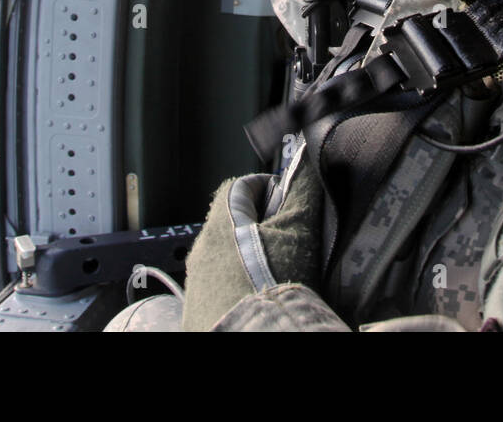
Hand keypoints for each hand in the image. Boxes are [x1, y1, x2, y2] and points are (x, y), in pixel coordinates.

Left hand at [180, 154, 322, 330]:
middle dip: (260, 227)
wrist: (254, 338)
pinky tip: (261, 298)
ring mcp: (196, 285)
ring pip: (225, 258)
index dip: (266, 187)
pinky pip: (219, 290)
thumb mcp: (299, 231)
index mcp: (220, 223)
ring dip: (249, 259)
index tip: (286, 198)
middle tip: (290, 240)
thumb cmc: (275, 284)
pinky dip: (240, 288)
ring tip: (279, 274)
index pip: (238, 186)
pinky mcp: (197, 314)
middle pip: (231, 224)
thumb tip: (305, 163)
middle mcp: (201, 251)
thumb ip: (302, 192)